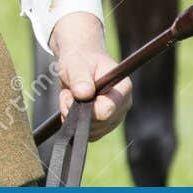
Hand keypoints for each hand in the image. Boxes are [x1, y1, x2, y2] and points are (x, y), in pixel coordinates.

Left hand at [50, 12, 131, 140]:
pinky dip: (73, 120)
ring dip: (73, 114)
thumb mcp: (76, 64)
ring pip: (91, 130)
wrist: (79, 62)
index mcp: (122, 89)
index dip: (86, 107)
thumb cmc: (80, 60)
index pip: (106, 110)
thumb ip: (80, 78)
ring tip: (71, 94)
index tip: (75, 93)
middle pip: (97, 123)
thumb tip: (83, 94)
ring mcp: (114, 117)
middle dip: (76, 109)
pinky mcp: (103, 125)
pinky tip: (72, 103)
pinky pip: (87, 133)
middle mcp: (122, 106)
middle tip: (70, 91)